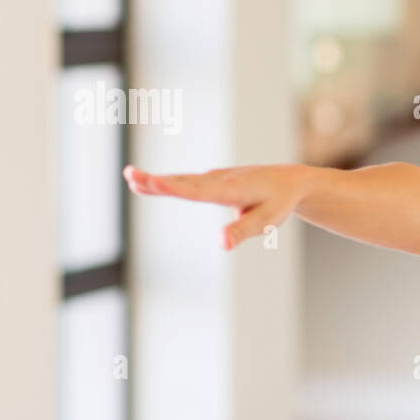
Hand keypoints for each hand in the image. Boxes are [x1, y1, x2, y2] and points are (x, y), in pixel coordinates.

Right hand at [123, 163, 307, 250]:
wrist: (289, 181)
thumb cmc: (278, 203)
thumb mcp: (266, 221)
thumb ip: (242, 231)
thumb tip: (222, 244)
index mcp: (233, 190)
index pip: (200, 191)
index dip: (176, 188)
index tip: (154, 182)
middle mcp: (221, 180)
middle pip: (185, 183)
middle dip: (157, 181)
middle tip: (130, 175)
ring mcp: (216, 177)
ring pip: (184, 180)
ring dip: (158, 180)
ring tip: (132, 178)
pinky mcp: (214, 179)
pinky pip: (188, 181)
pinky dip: (169, 182)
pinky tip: (151, 182)